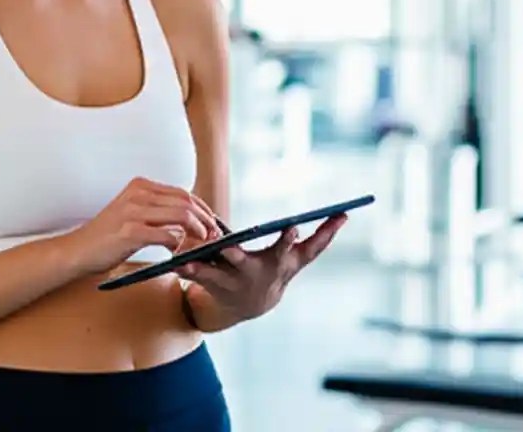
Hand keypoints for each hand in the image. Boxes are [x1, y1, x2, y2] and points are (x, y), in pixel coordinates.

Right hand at [63, 177, 222, 274]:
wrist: (76, 251)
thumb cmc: (107, 237)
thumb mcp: (133, 214)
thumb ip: (158, 211)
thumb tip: (193, 219)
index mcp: (141, 186)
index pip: (183, 193)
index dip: (203, 209)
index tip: (213, 224)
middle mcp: (138, 193)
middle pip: (187, 202)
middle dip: (206, 220)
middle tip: (215, 236)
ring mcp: (134, 211)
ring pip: (182, 216)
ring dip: (198, 232)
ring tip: (203, 245)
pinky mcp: (131, 231)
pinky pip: (168, 235)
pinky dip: (180, 245)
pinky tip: (180, 254)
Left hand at [177, 214, 347, 324]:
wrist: (250, 306)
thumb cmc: (278, 270)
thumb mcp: (300, 258)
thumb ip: (322, 236)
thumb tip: (346, 214)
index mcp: (279, 263)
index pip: (289, 249)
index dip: (290, 238)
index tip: (293, 225)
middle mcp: (256, 273)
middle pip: (245, 262)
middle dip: (237, 254)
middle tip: (226, 243)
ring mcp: (233, 281)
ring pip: (216, 272)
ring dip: (203, 266)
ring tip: (189, 257)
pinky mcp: (212, 284)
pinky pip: (198, 277)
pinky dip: (188, 269)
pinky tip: (176, 262)